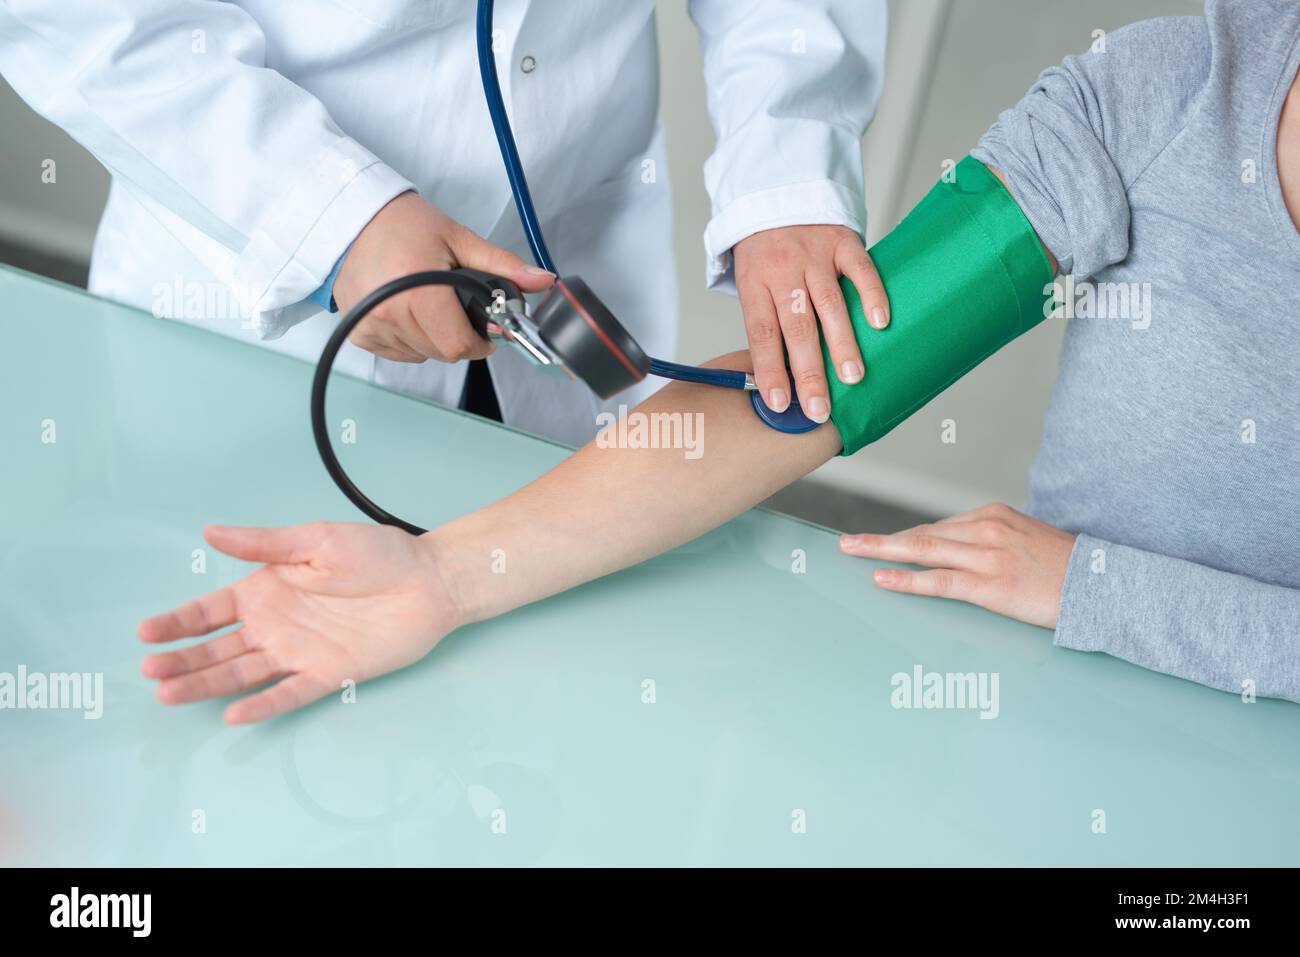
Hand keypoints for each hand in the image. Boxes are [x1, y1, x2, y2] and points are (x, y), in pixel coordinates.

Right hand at [138, 522, 461, 724]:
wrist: (429, 579)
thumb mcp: (315, 539)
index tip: (146, 633)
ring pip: (242, 673)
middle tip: (150, 669)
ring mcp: (299, 652)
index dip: (177, 622)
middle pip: (217, 648)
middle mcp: (275, 625)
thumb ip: (263, 543)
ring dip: (206, 684)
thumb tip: (211, 531)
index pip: (209, 611)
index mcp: (267, 590)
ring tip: (169, 693)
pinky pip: (290, 693)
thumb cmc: (378, 553)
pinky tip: (233, 714)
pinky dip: (263, 704)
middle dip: (181, 660)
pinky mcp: (329, 674)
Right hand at [333, 191, 555, 362]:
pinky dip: (411, 339)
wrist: (355, 218)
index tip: (485, 331)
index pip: (458, 345)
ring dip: (434, 337)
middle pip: (442, 352)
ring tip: (428, 302)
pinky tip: (407, 309)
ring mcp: (371, 325)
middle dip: (458, 336)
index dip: (480, 342)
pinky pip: (400, 353)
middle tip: (455, 308)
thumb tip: (542, 280)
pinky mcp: (360, 332)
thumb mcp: (460, 239)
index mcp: (418, 291)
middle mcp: (390, 311)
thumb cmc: (405, 225)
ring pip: (423, 354)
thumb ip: (503, 266)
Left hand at [733, 224, 889, 422]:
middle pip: (796, 327)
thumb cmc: (766, 251)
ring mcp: (814, 255)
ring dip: (842, 343)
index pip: (762, 335)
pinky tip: (879, 322)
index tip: (779, 403)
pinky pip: (860, 269)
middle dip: (809, 372)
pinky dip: (870, 295)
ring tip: (852, 378)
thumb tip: (782, 378)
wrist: (777, 190)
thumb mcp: (752, 283)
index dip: (770, 371)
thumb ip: (768, 322)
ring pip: (829, 303)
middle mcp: (784, 270)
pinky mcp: (842, 240)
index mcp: (755, 284)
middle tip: (819, 407)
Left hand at [838, 503, 1076, 628]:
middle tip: (846, 542)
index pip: (938, 528)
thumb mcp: (1024, 539)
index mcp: (992, 515)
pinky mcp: (990, 585)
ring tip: (852, 552)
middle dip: (880, 539)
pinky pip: (938, 580)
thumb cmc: (1063, 567)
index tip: (881, 543)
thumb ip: (990, 541)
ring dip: (881, 551)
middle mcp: (985, 529)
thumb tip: (959, 550)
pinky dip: (906, 578)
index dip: (905, 538)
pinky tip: (882, 578)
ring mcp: (986, 556)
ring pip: (922, 550)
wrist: (1101, 585)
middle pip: (921, 533)